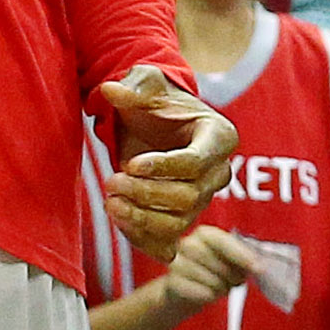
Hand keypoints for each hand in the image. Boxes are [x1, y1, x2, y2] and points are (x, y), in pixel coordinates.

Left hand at [99, 65, 237, 262]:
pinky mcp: (183, 221)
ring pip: (177, 223)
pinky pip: (168, 244)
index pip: (196, 162)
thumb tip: (110, 89)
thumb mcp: (147, 86)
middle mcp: (218, 173)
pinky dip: (143, 239)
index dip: (163, 167)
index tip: (131, 163)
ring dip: (141, 218)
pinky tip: (120, 220)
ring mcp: (202, 201)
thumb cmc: (156, 104)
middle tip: (112, 181)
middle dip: (146, 193)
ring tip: (111, 202)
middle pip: (187, 197)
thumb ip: (134, 86)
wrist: (153, 127)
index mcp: (219, 136)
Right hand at [161, 226, 257, 313]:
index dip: (242, 256)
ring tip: (221, 287)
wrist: (183, 289)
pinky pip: (201, 294)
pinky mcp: (172, 283)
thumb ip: (241, 260)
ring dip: (222, 288)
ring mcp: (177, 263)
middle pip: (219, 264)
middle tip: (236, 281)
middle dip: (233, 276)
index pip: (224, 242)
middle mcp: (188, 244)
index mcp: (204, 233)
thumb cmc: (211, 271)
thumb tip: (258, 266)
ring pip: (211, 281)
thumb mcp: (226, 260)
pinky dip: (210, 297)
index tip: (258, 268)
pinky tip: (210, 294)